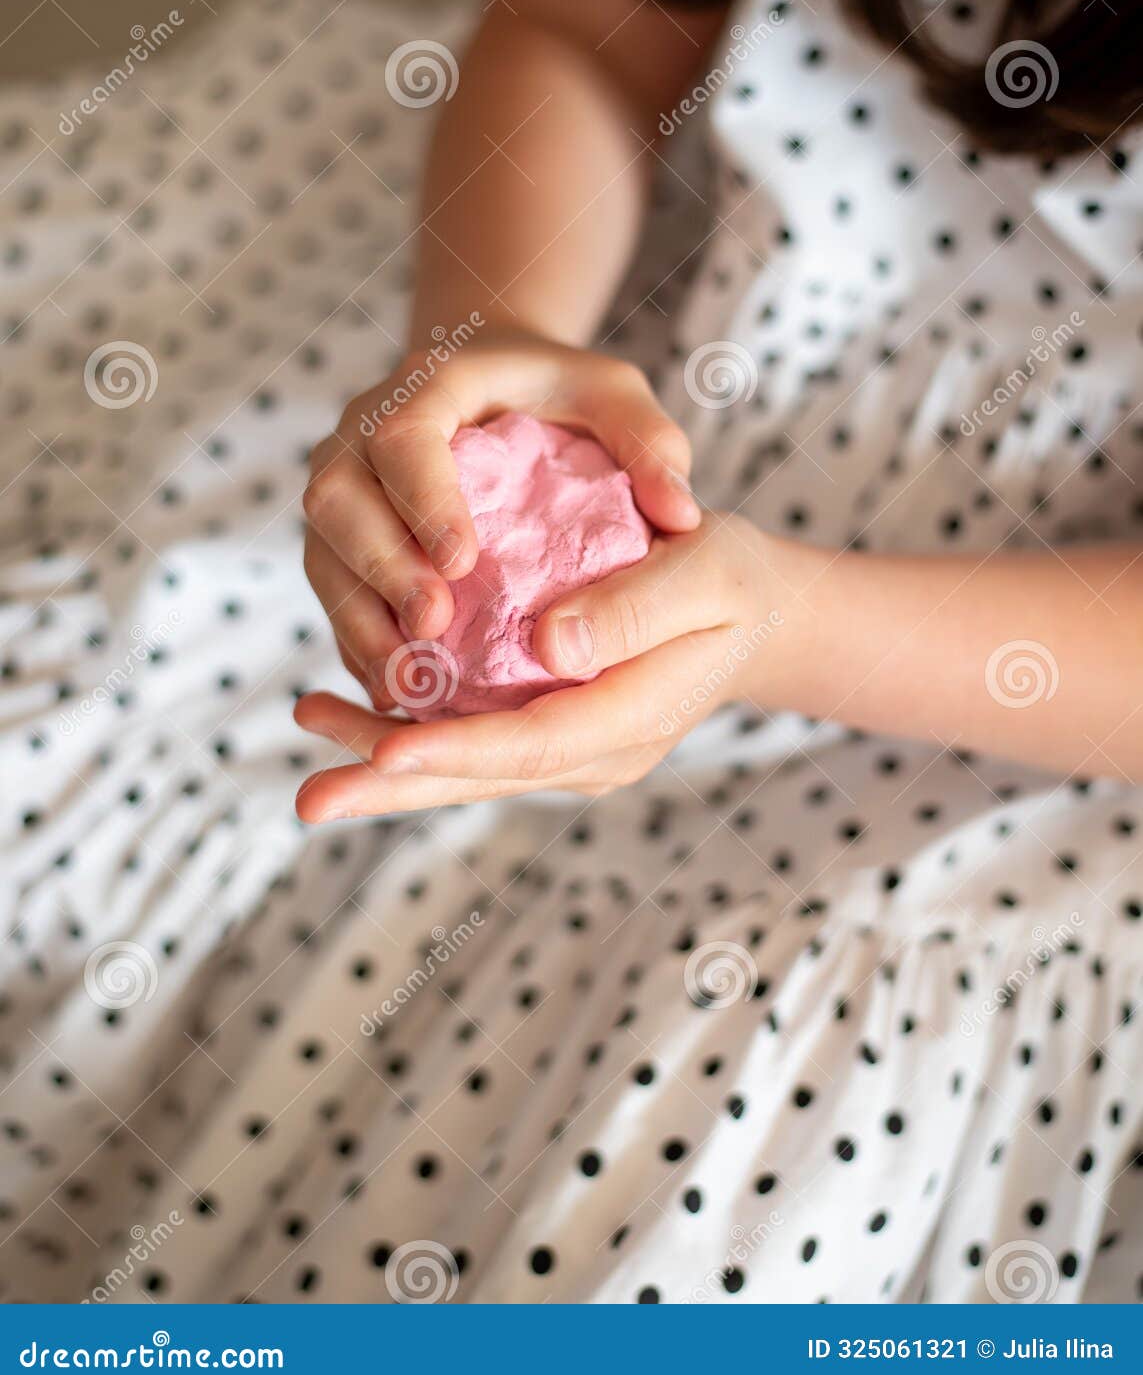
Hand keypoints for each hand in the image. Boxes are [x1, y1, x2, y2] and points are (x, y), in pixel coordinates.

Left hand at [293, 513, 790, 821]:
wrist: (752, 613)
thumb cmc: (732, 583)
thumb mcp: (707, 575)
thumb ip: (639, 608)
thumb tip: (550, 645)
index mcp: (630, 720)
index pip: (534, 743)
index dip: (456, 748)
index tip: (385, 748)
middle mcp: (592, 751)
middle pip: (481, 774)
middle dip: (392, 784)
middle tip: (311, 799)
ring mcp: (568, 747)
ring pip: (464, 763)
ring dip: (382, 754)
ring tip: (308, 718)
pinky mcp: (547, 726)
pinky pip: (470, 737)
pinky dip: (408, 725)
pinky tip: (348, 702)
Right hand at [302, 326, 700, 706]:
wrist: (492, 380)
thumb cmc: (560, 391)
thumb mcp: (614, 394)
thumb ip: (649, 442)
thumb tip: (681, 515)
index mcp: (427, 385)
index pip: (404, 437)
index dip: (424, 500)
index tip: (463, 563)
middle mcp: (360, 431)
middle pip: (340, 498)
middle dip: (381, 568)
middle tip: (433, 626)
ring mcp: (342, 484)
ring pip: (322, 552)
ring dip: (358, 618)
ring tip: (407, 679)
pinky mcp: (336, 535)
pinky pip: (331, 591)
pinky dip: (358, 642)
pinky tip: (398, 692)